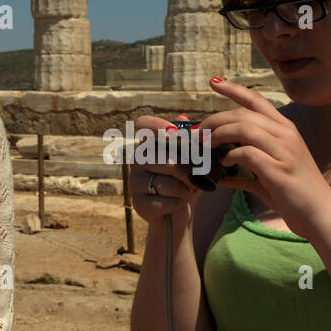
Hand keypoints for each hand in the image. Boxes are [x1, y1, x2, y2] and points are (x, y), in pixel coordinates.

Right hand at [130, 112, 202, 229]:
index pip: (142, 124)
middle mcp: (136, 161)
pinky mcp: (138, 203)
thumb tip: (182, 117)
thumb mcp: (190, 162)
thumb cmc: (184, 183)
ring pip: (167, 183)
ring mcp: (134, 183)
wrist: (178, 213)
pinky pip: (165, 201)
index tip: (174, 132)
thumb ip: (187, 141)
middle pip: (165, 160)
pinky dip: (178, 204)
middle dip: (187, 172)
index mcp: (148, 146)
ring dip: (184, 190)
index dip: (156, 124)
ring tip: (186, 192)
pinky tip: (177, 204)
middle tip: (196, 179)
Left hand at [201, 76, 330, 241]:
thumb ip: (246, 173)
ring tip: (206, 146)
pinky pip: (248, 153)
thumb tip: (221, 175)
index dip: (233, 89)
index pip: (256, 100)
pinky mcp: (279, 169)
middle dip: (215, 120)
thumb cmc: (295, 195)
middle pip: (243, 114)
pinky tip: (224, 164)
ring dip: (219, 135)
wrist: (321, 214)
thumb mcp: (270, 177)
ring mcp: (284, 151)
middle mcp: (286, 135)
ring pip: (244, 128)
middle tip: (198, 133)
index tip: (213, 82)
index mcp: (285, 130)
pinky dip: (231, 156)